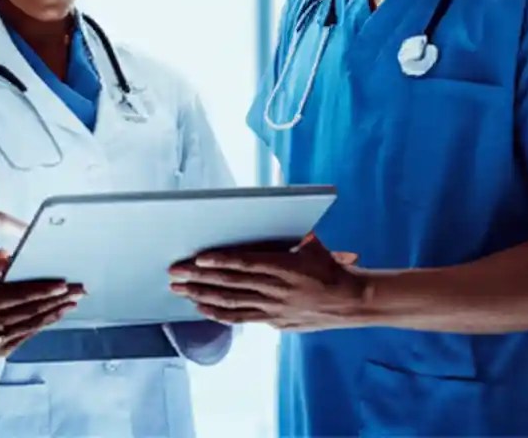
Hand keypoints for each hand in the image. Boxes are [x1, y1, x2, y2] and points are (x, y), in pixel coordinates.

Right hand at [0, 251, 85, 357]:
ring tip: (73, 303)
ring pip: (32, 323)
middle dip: (58, 299)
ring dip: (55, 313)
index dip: (43, 289)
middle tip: (79, 291)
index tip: (63, 284)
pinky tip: (56, 316)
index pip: (20, 294)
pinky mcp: (2, 350)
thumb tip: (7, 253)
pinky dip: (43, 325)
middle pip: (31, 308)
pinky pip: (27, 335)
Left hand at [168, 234, 366, 331]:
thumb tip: (278, 206)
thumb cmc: (330, 269)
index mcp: (284, 267)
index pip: (246, 263)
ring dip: (203, 296)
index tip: (198, 259)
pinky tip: (202, 308)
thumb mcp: (313, 245)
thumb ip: (291, 232)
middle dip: (199, 278)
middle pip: (231, 283)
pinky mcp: (274, 321)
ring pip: (232, 302)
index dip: (220, 261)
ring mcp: (273, 308)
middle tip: (175, 274)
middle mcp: (276, 289)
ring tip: (180, 291)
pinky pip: (242, 317)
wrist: (352, 302)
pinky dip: (221, 314)